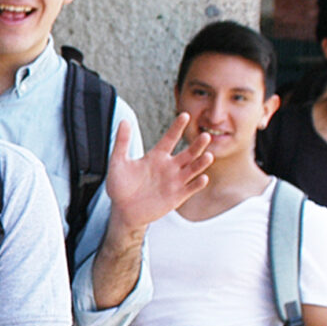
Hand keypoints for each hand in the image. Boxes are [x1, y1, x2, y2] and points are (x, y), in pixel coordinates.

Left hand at [104, 114, 211, 236]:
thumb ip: (122, 142)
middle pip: (188, 153)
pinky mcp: (177, 196)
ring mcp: (174, 181)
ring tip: (208, 156)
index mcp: (156, 156)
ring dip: (201, 163)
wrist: (122, 210)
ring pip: (192, 169)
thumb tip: (123, 121)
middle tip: (205, 136)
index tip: (184, 115)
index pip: (170, 138)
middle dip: (197, 146)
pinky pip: (190, 189)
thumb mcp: (118, 162)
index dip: (177, 128)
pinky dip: (197, 184)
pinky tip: (202, 178)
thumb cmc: (120, 185)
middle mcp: (169, 167)